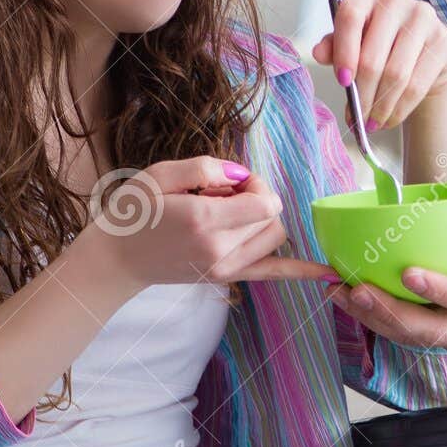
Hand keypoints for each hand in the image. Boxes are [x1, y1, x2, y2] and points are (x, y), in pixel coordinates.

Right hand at [89, 156, 339, 292]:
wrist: (115, 261)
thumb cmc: (133, 213)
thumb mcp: (159, 175)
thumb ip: (204, 169)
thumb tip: (240, 175)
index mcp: (205, 222)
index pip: (264, 200)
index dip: (254, 183)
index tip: (227, 182)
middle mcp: (221, 250)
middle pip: (273, 218)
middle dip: (258, 198)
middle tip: (222, 195)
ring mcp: (225, 269)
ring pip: (275, 238)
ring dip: (263, 220)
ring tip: (228, 214)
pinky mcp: (226, 278)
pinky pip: (273, 274)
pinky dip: (302, 272)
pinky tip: (331, 273)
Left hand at [311, 0, 446, 131]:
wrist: (419, 55)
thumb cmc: (376, 46)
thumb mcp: (349, 43)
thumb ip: (333, 46)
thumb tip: (318, 52)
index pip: (351, 16)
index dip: (344, 52)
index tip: (342, 82)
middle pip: (373, 54)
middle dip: (361, 93)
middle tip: (355, 118)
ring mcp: (424, 16)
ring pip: (396, 74)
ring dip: (380, 106)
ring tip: (370, 123)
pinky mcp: (443, 40)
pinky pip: (417, 84)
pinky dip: (399, 108)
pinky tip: (389, 119)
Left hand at [326, 197, 446, 347]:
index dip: (442, 291)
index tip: (409, 273)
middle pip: (436, 331)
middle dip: (393, 314)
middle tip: (358, 289)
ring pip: (415, 337)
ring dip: (374, 318)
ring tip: (340, 292)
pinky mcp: (444, 332)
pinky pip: (407, 332)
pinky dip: (375, 317)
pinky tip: (346, 295)